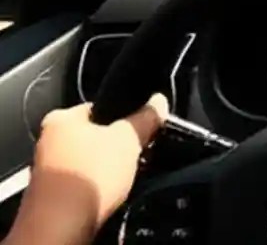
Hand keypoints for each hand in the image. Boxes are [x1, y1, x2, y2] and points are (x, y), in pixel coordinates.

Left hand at [5, 94, 168, 244]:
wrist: (62, 223)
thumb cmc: (89, 173)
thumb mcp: (128, 139)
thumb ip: (145, 118)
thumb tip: (159, 102)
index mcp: (60, 118)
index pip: (98, 108)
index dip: (124, 116)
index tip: (140, 128)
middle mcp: (47, 141)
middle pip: (94, 137)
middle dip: (116, 147)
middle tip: (137, 154)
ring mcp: (48, 171)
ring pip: (89, 163)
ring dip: (107, 170)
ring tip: (126, 177)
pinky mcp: (52, 196)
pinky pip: (83, 185)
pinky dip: (97, 188)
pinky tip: (109, 194)